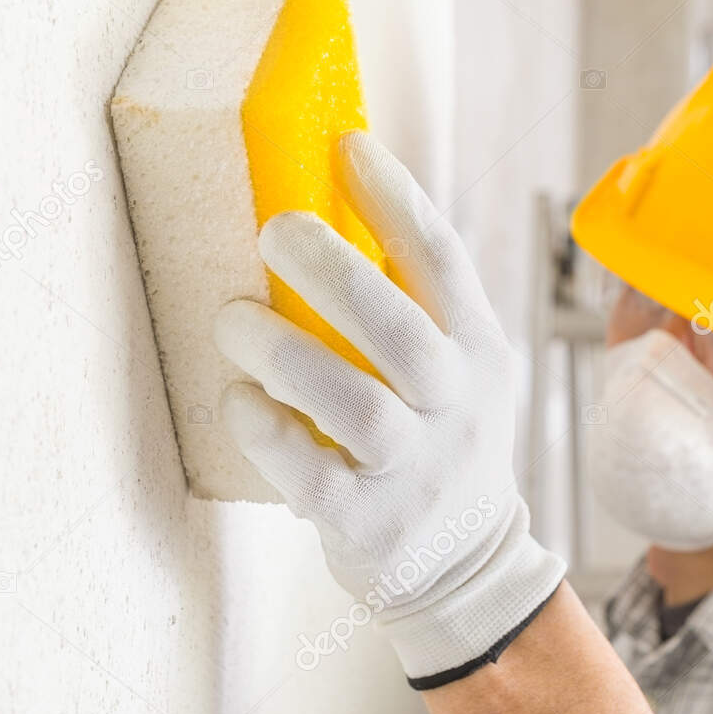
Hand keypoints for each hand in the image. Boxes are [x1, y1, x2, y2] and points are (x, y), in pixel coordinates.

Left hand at [213, 131, 563, 685]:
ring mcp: (416, 468)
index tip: (348, 148)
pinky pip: (308, 468)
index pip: (445, 262)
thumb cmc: (437, 445)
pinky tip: (240, 400)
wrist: (463, 565)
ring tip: (233, 317)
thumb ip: (413, 312)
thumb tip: (327, 214)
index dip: (396, 199)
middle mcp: (458, 407)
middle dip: (331, 268)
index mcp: (479, 354)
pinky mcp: (368, 520)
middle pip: (399, 327)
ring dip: (282, 349)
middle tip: (272, 228)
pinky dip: (265, 426)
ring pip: (353, 401)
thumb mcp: (456, 375)